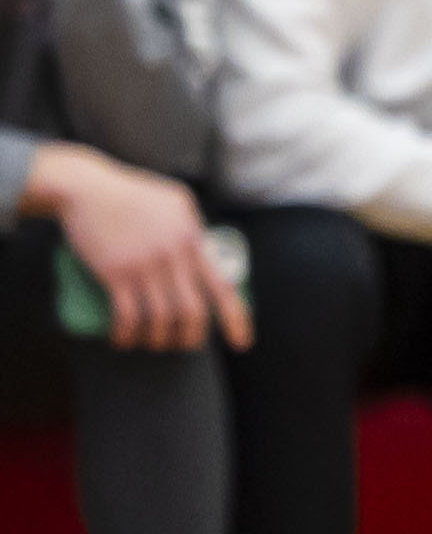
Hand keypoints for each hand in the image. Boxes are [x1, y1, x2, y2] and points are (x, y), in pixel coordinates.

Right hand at [36, 147, 247, 351]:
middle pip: (192, 310)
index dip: (235, 318)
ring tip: (151, 342)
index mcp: (193, 239)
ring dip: (156, 339)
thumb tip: (207, 250)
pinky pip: (127, 314)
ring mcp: (144, 265)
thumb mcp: (176, 201)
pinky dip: (127, 334)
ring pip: (160, 317)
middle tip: (183, 345)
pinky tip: (123, 340)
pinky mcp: (115, 272)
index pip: (222, 285)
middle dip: (190, 337)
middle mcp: (174, 255)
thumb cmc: (131, 193)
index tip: (242, 343)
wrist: (87, 188)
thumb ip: (193, 226)